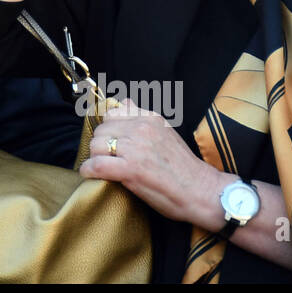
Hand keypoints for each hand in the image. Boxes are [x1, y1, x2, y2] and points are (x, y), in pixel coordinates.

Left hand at [79, 99, 225, 226]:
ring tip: (102, 168)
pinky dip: (89, 171)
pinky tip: (91, 175)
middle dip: (100, 145)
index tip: (111, 143)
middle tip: (106, 159)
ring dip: (94, 158)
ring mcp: (135, 148)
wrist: (202, 191)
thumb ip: (143, 117)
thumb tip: (126, 101)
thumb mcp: (166, 133)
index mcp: (150, 118)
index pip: (112, 114)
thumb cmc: (184, 167)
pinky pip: (97, 165)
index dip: (108, 130)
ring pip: (96, 146)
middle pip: (101, 131)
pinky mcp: (130, 169)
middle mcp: (141, 128)